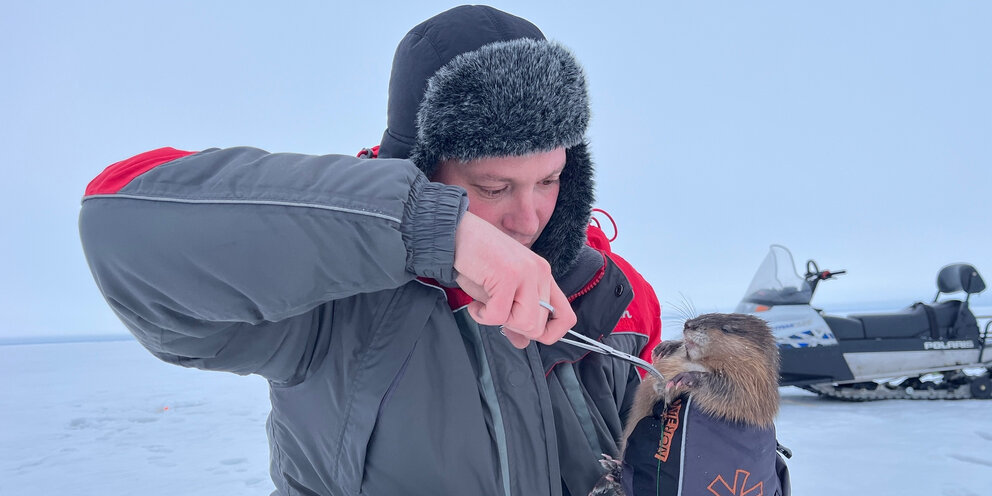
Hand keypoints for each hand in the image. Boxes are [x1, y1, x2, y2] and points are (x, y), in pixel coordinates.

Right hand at [453, 212, 576, 347]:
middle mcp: (540, 273)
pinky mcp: (508, 275)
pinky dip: (481, 316)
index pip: (566, 317)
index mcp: (543, 276)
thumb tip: (523, 343)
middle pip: (539, 327)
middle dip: (512, 327)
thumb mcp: (499, 294)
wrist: (453, 235)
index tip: (522, 331)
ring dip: (500, 321)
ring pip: (526, 324)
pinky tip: (473, 304)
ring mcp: (527, 273)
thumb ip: (514, 317)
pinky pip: (499, 315)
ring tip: (485, 305)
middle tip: (493, 310)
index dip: (549, 334)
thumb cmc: (475, 262)